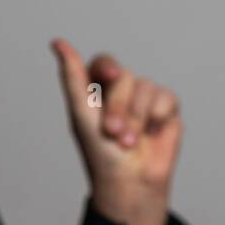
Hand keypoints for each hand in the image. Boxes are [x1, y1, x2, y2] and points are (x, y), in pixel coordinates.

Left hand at [49, 37, 183, 224]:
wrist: (130, 183)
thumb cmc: (100, 153)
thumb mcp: (81, 114)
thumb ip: (72, 77)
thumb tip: (57, 42)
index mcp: (96, 90)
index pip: (102, 63)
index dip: (106, 66)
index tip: (110, 74)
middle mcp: (121, 91)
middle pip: (124, 76)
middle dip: (118, 106)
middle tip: (112, 132)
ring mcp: (144, 99)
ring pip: (146, 86)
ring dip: (136, 117)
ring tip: (128, 141)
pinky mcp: (167, 110)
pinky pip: (167, 97)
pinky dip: (158, 116)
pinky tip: (152, 134)